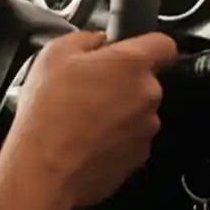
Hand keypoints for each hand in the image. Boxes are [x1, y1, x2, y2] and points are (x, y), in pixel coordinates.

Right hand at [5, 30, 177, 208]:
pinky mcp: (139, 158)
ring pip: (137, 111)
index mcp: (132, 63)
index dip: (148, 46)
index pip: (164, 45)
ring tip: (82, 118)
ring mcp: (146, 129)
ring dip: (117, 112)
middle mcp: (148, 95)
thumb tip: (97, 41)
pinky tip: (86, 140)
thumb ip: (85, 39)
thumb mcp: (54, 55)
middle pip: (145, 81)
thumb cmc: (48, 111)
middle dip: (121, 82)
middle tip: (88, 89)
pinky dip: (114, 138)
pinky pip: (131, 139)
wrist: (45, 170)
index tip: (131, 52)